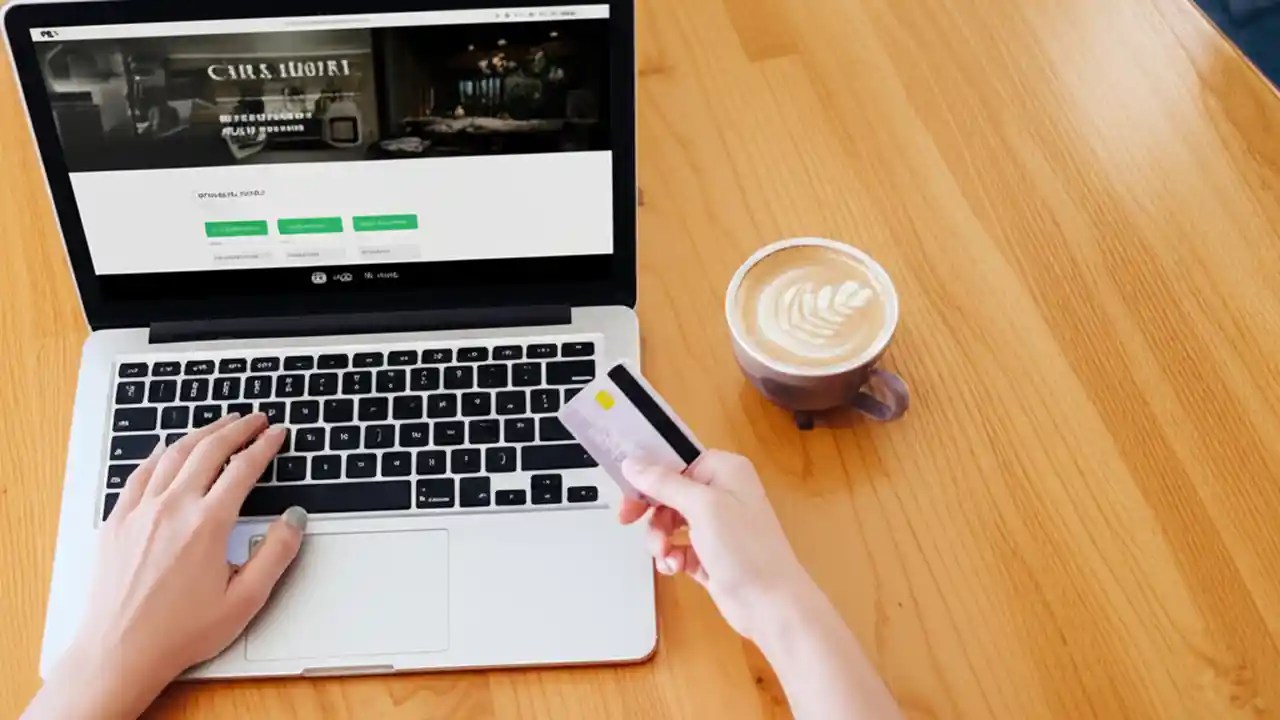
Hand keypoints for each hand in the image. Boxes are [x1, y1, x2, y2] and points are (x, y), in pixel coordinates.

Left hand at [25, 413, 306, 719]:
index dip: (265, 446)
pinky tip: (167, 448)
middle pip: (209, 450)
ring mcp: (140, 512)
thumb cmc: (179, 633)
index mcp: (207, 525)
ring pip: (173, 454)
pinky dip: (159, 453)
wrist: (119, 653)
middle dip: (237, 428)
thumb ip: (275, 554)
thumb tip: (293, 519)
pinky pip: (140, 473)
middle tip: (255, 419)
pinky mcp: (117, 522)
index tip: (277, 434)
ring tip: (220, 424)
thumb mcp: (244, 601)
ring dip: (201, 433)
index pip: (243, 468)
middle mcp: (172, 509)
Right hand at [620, 452, 904, 718]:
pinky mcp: (709, 553)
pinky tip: (674, 567)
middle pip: (668, 491)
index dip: (649, 473)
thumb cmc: (745, 550)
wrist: (770, 605)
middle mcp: (721, 493)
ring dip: (659, 537)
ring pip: (669, 521)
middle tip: (628, 519)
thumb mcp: (702, 508)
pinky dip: (671, 556)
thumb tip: (633, 464)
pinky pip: (677, 546)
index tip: (626, 487)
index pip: (676, 460)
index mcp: (724, 471)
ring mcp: (716, 525)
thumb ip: (665, 483)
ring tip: (663, 553)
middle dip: (651, 510)